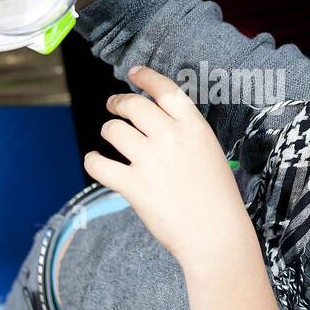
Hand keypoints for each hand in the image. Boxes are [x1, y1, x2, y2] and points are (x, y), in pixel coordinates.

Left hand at [84, 65, 250, 269]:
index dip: (146, 77)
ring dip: (108, 130)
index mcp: (194, 127)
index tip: (134, 73)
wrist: (217, 236)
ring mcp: (151, 161)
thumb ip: (185, 134)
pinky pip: (99, 164)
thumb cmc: (217, 200)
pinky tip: (96, 162)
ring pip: (113, 130)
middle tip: (114, 106)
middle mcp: (171, 138)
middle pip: (133, 105)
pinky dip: (93, 161)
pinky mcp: (134, 186)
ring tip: (110, 136)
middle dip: (118, 102)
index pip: (165, 90)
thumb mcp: (210, 154)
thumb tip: (157, 122)